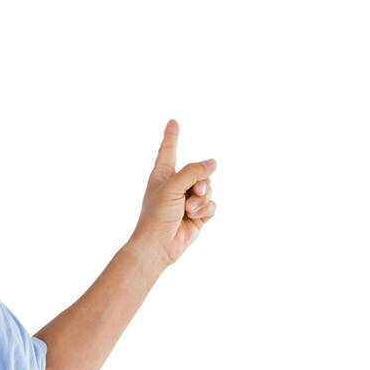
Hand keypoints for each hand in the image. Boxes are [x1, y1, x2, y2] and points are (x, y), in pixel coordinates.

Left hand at [129, 119, 217, 267]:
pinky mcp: (197, 215)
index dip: (172, 136)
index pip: (169, 150)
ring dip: (202, 200)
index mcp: (162, 174)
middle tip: (192, 194)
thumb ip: (193, 171)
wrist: (157, 247)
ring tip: (188, 209)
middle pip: (200, 172)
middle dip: (201, 182)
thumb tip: (213, 163)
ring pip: (209, 189)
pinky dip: (205, 211)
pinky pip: (212, 205)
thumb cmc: (156, 216)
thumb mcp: (172, 187)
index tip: (173, 122)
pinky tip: (194, 218)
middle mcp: (175, 185)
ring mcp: (187, 200)